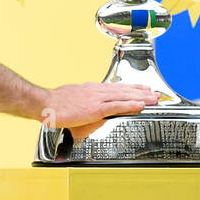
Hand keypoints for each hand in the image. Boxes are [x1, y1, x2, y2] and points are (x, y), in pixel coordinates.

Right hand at [41, 82, 159, 141]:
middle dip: (141, 91)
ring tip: (153, 98)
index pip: (115, 88)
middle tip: (155, 93)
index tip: (142, 89)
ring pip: (123, 96)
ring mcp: (96, 99)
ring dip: (141, 97)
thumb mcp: (72, 100)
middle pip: (123, 90)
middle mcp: (96, 92)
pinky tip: (140, 105)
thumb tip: (89, 111)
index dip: (131, 88)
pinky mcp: (94, 109)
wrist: (44, 103)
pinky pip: (116, 106)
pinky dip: (130, 105)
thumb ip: (84, 105)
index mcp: (91, 90)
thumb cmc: (53, 105)